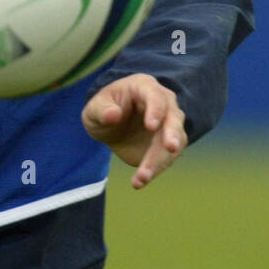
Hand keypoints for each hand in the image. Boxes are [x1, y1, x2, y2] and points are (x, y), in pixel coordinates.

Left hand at [82, 74, 187, 188]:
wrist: (111, 126)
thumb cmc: (103, 109)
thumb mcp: (94, 109)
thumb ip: (102, 110)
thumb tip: (113, 115)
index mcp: (144, 87)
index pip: (155, 96)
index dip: (155, 110)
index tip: (152, 126)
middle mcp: (163, 103)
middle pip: (173, 118)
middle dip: (172, 134)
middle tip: (171, 148)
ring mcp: (169, 124)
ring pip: (174, 142)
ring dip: (160, 160)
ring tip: (142, 178)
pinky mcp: (168, 144)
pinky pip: (167, 158)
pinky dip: (155, 169)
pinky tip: (139, 181)